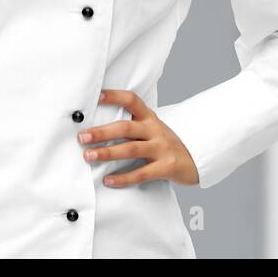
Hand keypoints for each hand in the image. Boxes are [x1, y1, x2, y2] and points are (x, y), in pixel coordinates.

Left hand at [78, 89, 199, 186]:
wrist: (195, 159)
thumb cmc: (164, 143)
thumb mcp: (151, 129)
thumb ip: (131, 126)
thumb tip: (96, 128)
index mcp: (150, 118)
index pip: (132, 100)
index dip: (114, 96)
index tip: (96, 97)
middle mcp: (155, 130)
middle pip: (126, 128)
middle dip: (102, 132)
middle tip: (82, 137)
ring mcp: (162, 148)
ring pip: (131, 150)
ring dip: (108, 153)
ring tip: (89, 156)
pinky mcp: (167, 167)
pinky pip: (142, 173)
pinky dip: (124, 178)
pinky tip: (108, 180)